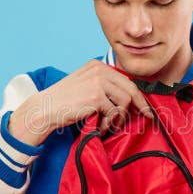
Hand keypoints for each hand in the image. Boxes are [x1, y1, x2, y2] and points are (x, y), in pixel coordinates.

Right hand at [9, 59, 153, 145]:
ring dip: (119, 117)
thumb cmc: (65, 102)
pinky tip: (99, 127)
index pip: (126, 80)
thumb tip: (129, 99)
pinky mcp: (96, 96)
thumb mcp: (85, 86)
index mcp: (97, 65)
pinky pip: (114, 112)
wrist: (45, 109)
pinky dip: (109, 123)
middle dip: (140, 105)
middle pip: (130, 88)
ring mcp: (98, 82)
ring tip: (108, 125)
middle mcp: (99, 70)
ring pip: (125, 101)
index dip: (138, 96)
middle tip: (147, 117)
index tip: (146, 108)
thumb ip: (104, 87)